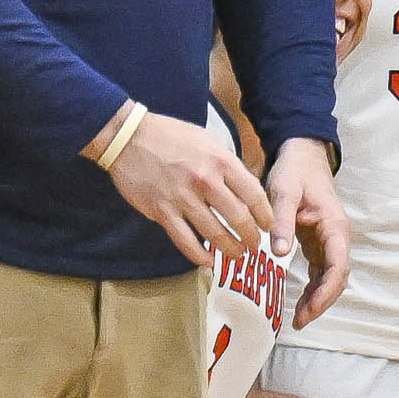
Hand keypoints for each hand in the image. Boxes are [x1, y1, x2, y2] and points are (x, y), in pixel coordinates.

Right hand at [104, 110, 273, 268]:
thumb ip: (227, 165)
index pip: (254, 195)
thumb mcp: (208, 141)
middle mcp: (205, 180)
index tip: (269, 226)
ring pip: (215, 233)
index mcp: (221, 161)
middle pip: (238, 218)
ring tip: (238, 255)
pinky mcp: (162, 211)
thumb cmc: (170, 136)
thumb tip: (246, 189)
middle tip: (256, 245)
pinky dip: (199, 256)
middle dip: (251, 236)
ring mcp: (182, 197)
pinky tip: (209, 262)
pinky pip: (185, 240)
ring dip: (230, 249)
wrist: (129, 137)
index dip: (265, 215)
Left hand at [269, 138, 350, 322]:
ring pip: (331, 278)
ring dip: (318, 299)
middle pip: (337, 278)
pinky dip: (312, 288)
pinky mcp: (319, 243)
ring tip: (298, 319)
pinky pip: (321, 271)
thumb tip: (278, 252)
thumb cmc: (295, 172)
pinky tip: (299, 302)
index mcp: (334, 226)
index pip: (338, 266)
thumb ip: (281, 222)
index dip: (326, 291)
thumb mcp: (283, 192)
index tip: (310, 309)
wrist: (303, 156)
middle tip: (300, 321)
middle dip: (322, 302)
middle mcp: (337, 237)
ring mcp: (329, 241)